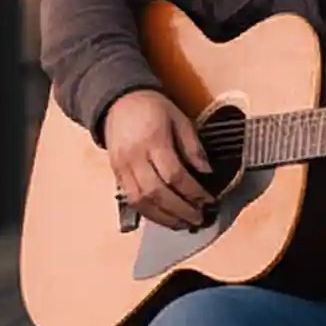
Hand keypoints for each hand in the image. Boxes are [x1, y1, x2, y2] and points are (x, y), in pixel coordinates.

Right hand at [103, 89, 214, 229]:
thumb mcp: (180, 119)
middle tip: (199, 218)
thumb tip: (207, 171)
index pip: (174, 174)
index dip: (193, 191)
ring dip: (164, 217)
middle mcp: (134, 156)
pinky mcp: (116, 175)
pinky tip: (165, 217)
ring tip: (184, 224)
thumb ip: (193, 146)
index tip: (209, 200)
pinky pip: (132, 200)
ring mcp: (122, 167)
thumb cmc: (152, 108)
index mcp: (153, 140)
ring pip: (141, 201)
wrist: (119, 101)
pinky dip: (150, 213)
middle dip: (180, 210)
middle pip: (157, 192)